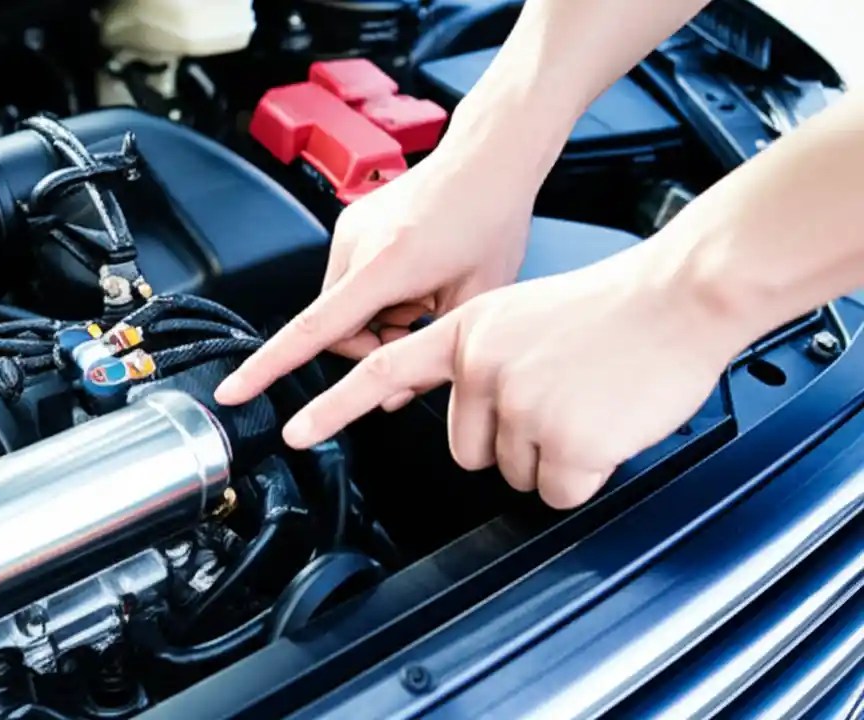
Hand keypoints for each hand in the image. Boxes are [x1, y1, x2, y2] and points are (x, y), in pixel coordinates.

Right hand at [213, 140, 536, 407]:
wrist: (488, 158)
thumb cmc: (490, 220)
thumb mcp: (474, 302)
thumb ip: (430, 355)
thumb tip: (391, 393)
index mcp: (385, 265)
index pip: (312, 330)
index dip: (268, 366)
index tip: (234, 390)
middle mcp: (356, 244)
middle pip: (332, 327)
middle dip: (368, 343)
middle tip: (413, 331)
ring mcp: (350, 230)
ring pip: (341, 306)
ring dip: (375, 317)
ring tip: (422, 298)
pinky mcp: (352, 223)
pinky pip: (349, 279)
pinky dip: (376, 292)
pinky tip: (414, 278)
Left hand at [273, 246, 745, 508]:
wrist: (680, 295)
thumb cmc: (611, 308)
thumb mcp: (519, 314)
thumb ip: (477, 357)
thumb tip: (463, 408)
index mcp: (466, 330)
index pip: (382, 371)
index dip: (332, 406)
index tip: (291, 429)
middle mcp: (482, 366)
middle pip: (466, 450)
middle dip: (508, 442)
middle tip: (558, 398)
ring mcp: (521, 404)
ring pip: (514, 473)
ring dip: (551, 455)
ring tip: (587, 402)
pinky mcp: (565, 439)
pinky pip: (558, 491)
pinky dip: (584, 474)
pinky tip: (606, 427)